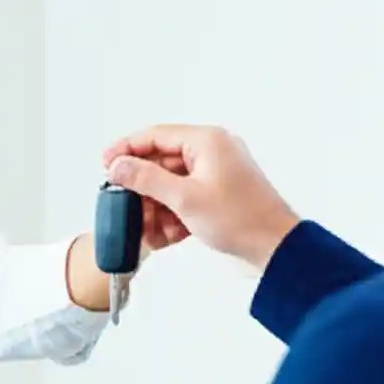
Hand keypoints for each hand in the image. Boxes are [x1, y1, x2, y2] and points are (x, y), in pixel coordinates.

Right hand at [103, 124, 299, 270]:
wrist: (276, 247)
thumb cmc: (242, 219)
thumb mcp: (184, 199)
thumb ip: (146, 179)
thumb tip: (119, 166)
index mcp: (207, 141)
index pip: (155, 136)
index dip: (127, 149)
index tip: (107, 163)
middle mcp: (212, 151)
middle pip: (161, 161)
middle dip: (143, 188)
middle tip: (126, 205)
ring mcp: (216, 172)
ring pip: (171, 183)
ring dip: (157, 207)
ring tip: (148, 228)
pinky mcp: (218, 193)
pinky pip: (185, 197)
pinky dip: (173, 214)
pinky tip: (167, 234)